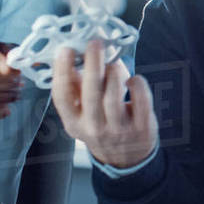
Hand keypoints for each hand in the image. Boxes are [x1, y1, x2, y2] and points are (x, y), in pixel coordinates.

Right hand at [51, 40, 157, 168]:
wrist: (126, 159)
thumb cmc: (101, 127)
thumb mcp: (81, 115)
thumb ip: (76, 90)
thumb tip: (76, 55)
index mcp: (74, 123)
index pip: (62, 97)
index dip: (62, 72)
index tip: (65, 49)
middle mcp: (94, 128)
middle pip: (91, 93)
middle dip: (92, 64)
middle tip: (95, 43)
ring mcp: (119, 129)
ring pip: (114, 96)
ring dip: (114, 72)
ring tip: (113, 63)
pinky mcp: (142, 127)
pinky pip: (141, 99)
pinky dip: (137, 83)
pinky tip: (133, 79)